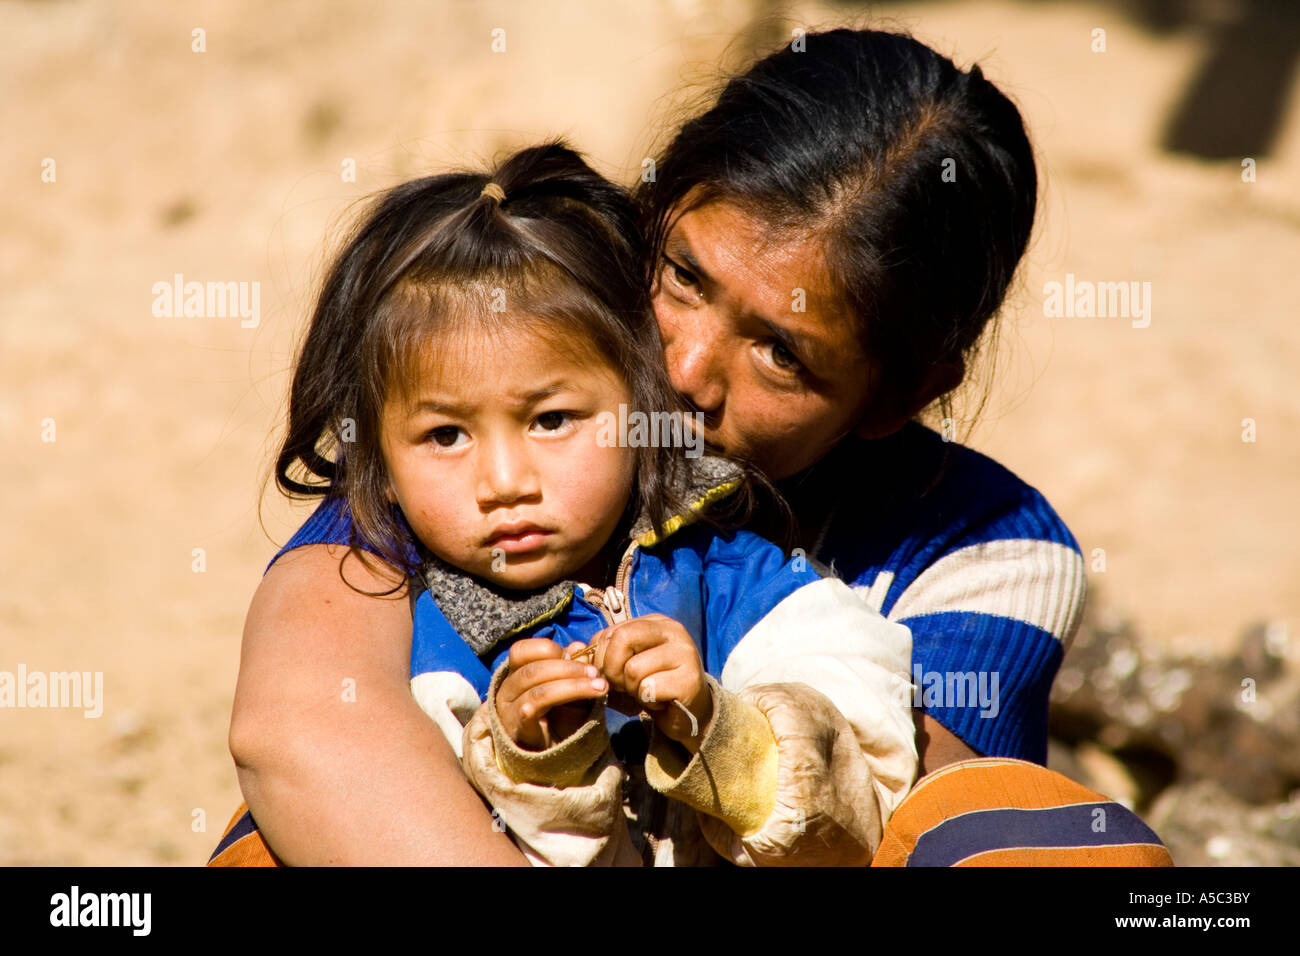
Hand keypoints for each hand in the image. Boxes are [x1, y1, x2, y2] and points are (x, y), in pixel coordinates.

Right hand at [496, 638, 607, 749]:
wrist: (555, 761)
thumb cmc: (560, 720)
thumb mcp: (569, 688)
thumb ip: (572, 667)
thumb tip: (579, 646)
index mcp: (515, 675)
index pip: (521, 651)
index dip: (548, 648)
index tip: (576, 655)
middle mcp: (506, 691)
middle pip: (531, 669)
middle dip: (568, 668)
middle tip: (595, 673)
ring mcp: (508, 712)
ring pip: (536, 689)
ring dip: (572, 685)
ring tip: (599, 686)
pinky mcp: (518, 730)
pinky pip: (533, 709)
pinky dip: (561, 697)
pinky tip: (586, 700)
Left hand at [583, 615, 711, 752]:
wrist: (688, 714)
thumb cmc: (652, 687)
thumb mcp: (627, 664)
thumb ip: (608, 653)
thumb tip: (580, 654)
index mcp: (655, 622)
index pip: (612, 631)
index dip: (601, 658)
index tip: (611, 675)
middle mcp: (672, 630)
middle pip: (621, 639)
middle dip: (612, 670)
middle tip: (624, 686)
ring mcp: (684, 653)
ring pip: (633, 668)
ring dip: (632, 689)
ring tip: (646, 692)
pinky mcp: (689, 679)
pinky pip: (649, 688)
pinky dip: (647, 700)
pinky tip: (659, 700)